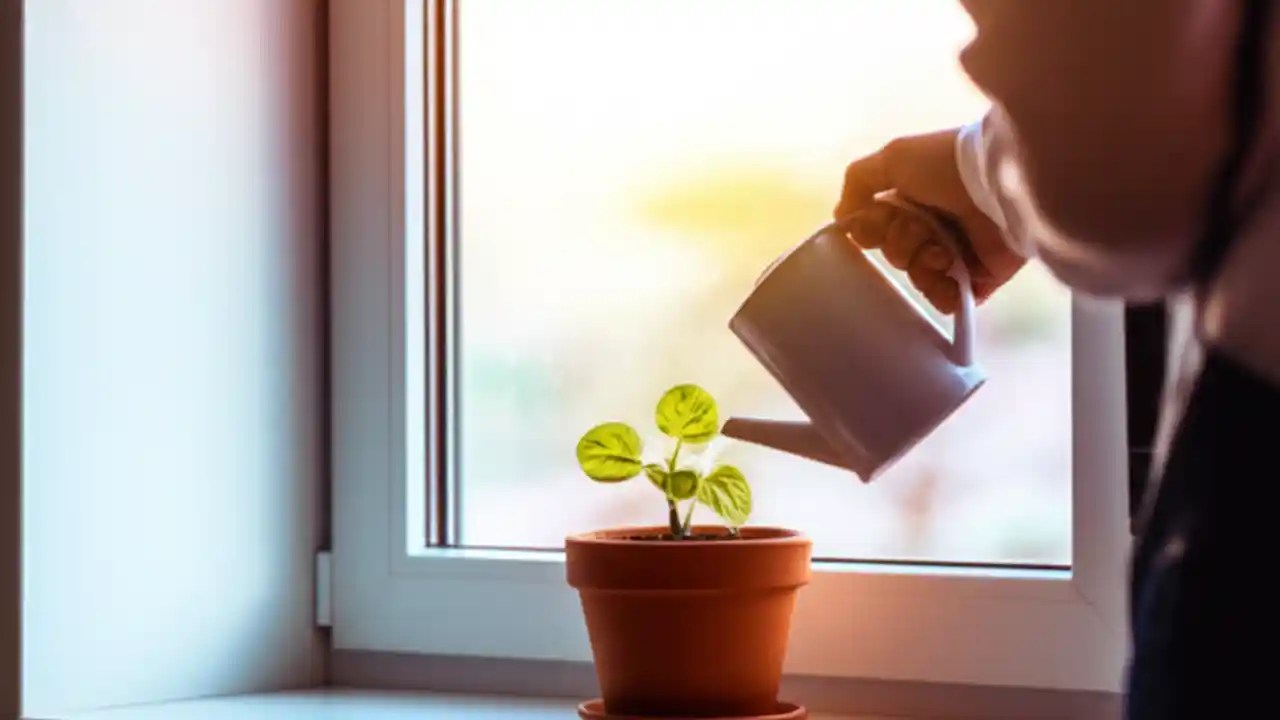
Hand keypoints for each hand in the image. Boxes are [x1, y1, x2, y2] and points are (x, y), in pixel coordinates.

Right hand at [834, 129, 1024, 313]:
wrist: (1000, 182)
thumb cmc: (945, 165)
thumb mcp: (894, 158)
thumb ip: (859, 181)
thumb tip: (842, 218)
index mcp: (911, 201)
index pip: (875, 229)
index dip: (873, 229)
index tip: (884, 217)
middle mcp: (931, 227)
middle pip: (894, 255)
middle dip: (903, 244)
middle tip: (924, 229)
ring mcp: (956, 254)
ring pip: (917, 279)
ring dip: (922, 268)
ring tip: (944, 255)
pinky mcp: (980, 277)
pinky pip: (948, 299)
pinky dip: (944, 295)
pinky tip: (951, 280)